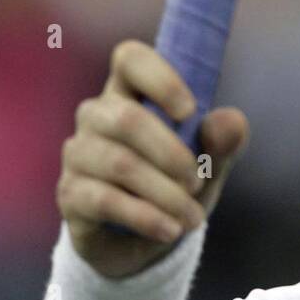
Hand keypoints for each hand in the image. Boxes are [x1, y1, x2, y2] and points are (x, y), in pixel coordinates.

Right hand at [57, 40, 248, 278]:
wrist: (147, 241)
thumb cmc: (177, 184)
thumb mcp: (210, 164)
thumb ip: (223, 141)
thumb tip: (229, 121)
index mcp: (130, 92)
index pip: (130, 58)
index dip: (160, 79)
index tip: (189, 111)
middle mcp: (96, 115)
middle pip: (127, 119)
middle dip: (172, 154)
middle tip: (198, 182)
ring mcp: (78, 153)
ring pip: (121, 164)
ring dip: (165, 194)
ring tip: (193, 218)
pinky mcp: (70, 193)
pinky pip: (106, 200)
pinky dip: (146, 217)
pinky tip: (171, 230)